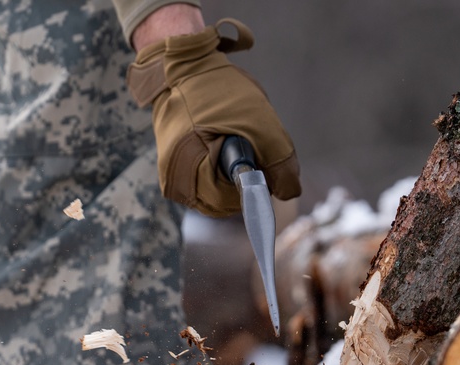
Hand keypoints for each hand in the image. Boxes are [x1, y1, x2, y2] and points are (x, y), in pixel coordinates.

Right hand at [127, 18, 300, 217]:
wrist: (184, 66)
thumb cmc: (219, 89)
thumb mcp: (260, 121)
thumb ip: (280, 160)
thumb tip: (288, 192)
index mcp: (188, 170)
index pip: (230, 202)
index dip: (253, 184)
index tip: (259, 160)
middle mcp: (174, 181)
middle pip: (222, 203)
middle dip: (241, 181)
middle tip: (245, 146)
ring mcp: (171, 177)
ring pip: (215, 196)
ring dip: (231, 176)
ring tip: (229, 141)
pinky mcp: (173, 170)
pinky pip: (204, 184)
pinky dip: (219, 171)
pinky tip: (219, 145)